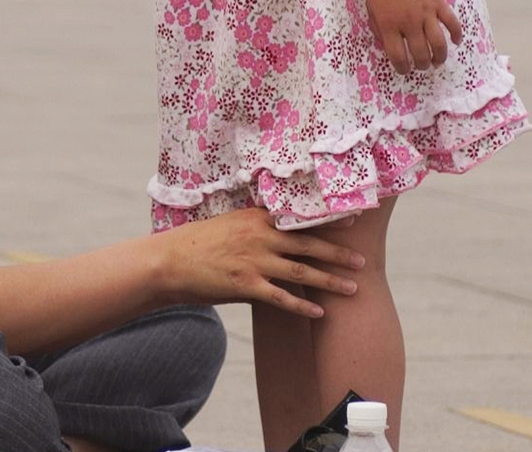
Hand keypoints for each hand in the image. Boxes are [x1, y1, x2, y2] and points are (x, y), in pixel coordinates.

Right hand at [156, 208, 363, 317]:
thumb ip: (257, 228)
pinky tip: (319, 313)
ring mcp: (254, 261)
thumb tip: (279, 233)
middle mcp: (260, 237)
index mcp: (257, 217)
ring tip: (351, 288)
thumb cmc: (198, 242)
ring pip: (301, 272)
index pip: (300, 218)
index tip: (353, 219)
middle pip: (308, 245)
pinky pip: (281, 298)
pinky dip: (301, 306)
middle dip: (338, 253)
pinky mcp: (245, 285)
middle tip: (361, 260)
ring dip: (329, 280)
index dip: (329, 220)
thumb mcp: (230, 223)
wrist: (170, 261)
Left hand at [366, 0, 463, 74]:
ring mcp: (426, 13)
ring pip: (438, 44)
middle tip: (422, 65)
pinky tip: (456, 41)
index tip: (405, 70)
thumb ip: (379, 30)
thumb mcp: (371, 10)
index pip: (398, 57)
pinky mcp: (439, 3)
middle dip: (422, 65)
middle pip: (421, 54)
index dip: (402, 69)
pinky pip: (452, 23)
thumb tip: (389, 47)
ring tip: (438, 61)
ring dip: (440, 57)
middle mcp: (409, 22)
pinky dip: (457, 35)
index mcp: (389, 25)